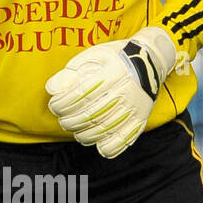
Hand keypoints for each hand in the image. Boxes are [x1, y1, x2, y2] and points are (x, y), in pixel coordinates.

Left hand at [45, 26, 177, 157]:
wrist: (151, 62)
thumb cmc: (116, 58)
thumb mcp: (94, 55)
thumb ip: (71, 71)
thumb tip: (52, 89)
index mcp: (113, 73)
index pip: (82, 94)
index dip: (63, 104)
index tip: (54, 106)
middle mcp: (126, 91)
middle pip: (91, 114)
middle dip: (70, 121)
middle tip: (63, 120)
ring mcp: (135, 107)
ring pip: (104, 130)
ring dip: (83, 134)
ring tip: (75, 130)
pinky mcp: (141, 119)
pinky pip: (124, 140)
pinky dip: (108, 147)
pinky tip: (97, 144)